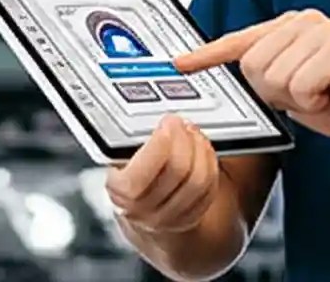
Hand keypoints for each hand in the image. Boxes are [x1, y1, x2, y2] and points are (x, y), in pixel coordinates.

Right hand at [104, 115, 219, 233]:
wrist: (137, 211)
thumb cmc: (128, 175)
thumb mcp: (118, 156)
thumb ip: (130, 138)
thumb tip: (147, 110)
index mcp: (120, 191)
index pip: (138, 177)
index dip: (158, 146)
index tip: (166, 124)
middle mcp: (143, 210)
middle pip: (177, 172)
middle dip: (185, 139)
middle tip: (182, 123)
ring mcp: (169, 217)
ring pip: (198, 181)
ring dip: (201, 149)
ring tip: (194, 133)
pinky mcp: (191, 218)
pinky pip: (210, 190)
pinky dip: (211, 165)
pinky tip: (203, 151)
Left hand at [174, 10, 329, 143]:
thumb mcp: (297, 92)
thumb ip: (269, 81)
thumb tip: (240, 81)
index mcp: (293, 28)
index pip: (241, 40)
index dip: (207, 54)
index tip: (179, 63)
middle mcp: (305, 22)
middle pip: (252, 65)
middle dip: (274, 92)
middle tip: (309, 95)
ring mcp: (322, 32)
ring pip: (273, 77)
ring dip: (297, 99)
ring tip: (326, 93)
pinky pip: (300, 85)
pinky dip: (315, 100)